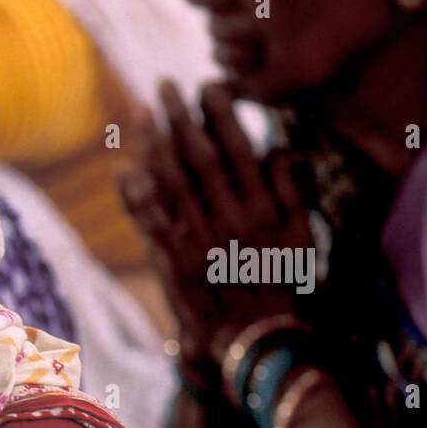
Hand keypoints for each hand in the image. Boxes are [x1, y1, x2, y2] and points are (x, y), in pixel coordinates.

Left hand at [122, 82, 313, 366]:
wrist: (259, 342)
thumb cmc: (285, 287)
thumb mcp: (302, 237)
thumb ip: (290, 191)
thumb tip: (278, 148)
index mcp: (262, 209)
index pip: (237, 149)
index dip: (220, 115)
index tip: (208, 86)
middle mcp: (228, 220)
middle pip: (198, 158)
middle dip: (180, 118)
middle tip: (165, 85)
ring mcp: (197, 241)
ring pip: (170, 183)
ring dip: (153, 145)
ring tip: (142, 115)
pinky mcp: (173, 263)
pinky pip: (150, 221)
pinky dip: (135, 195)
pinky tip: (124, 169)